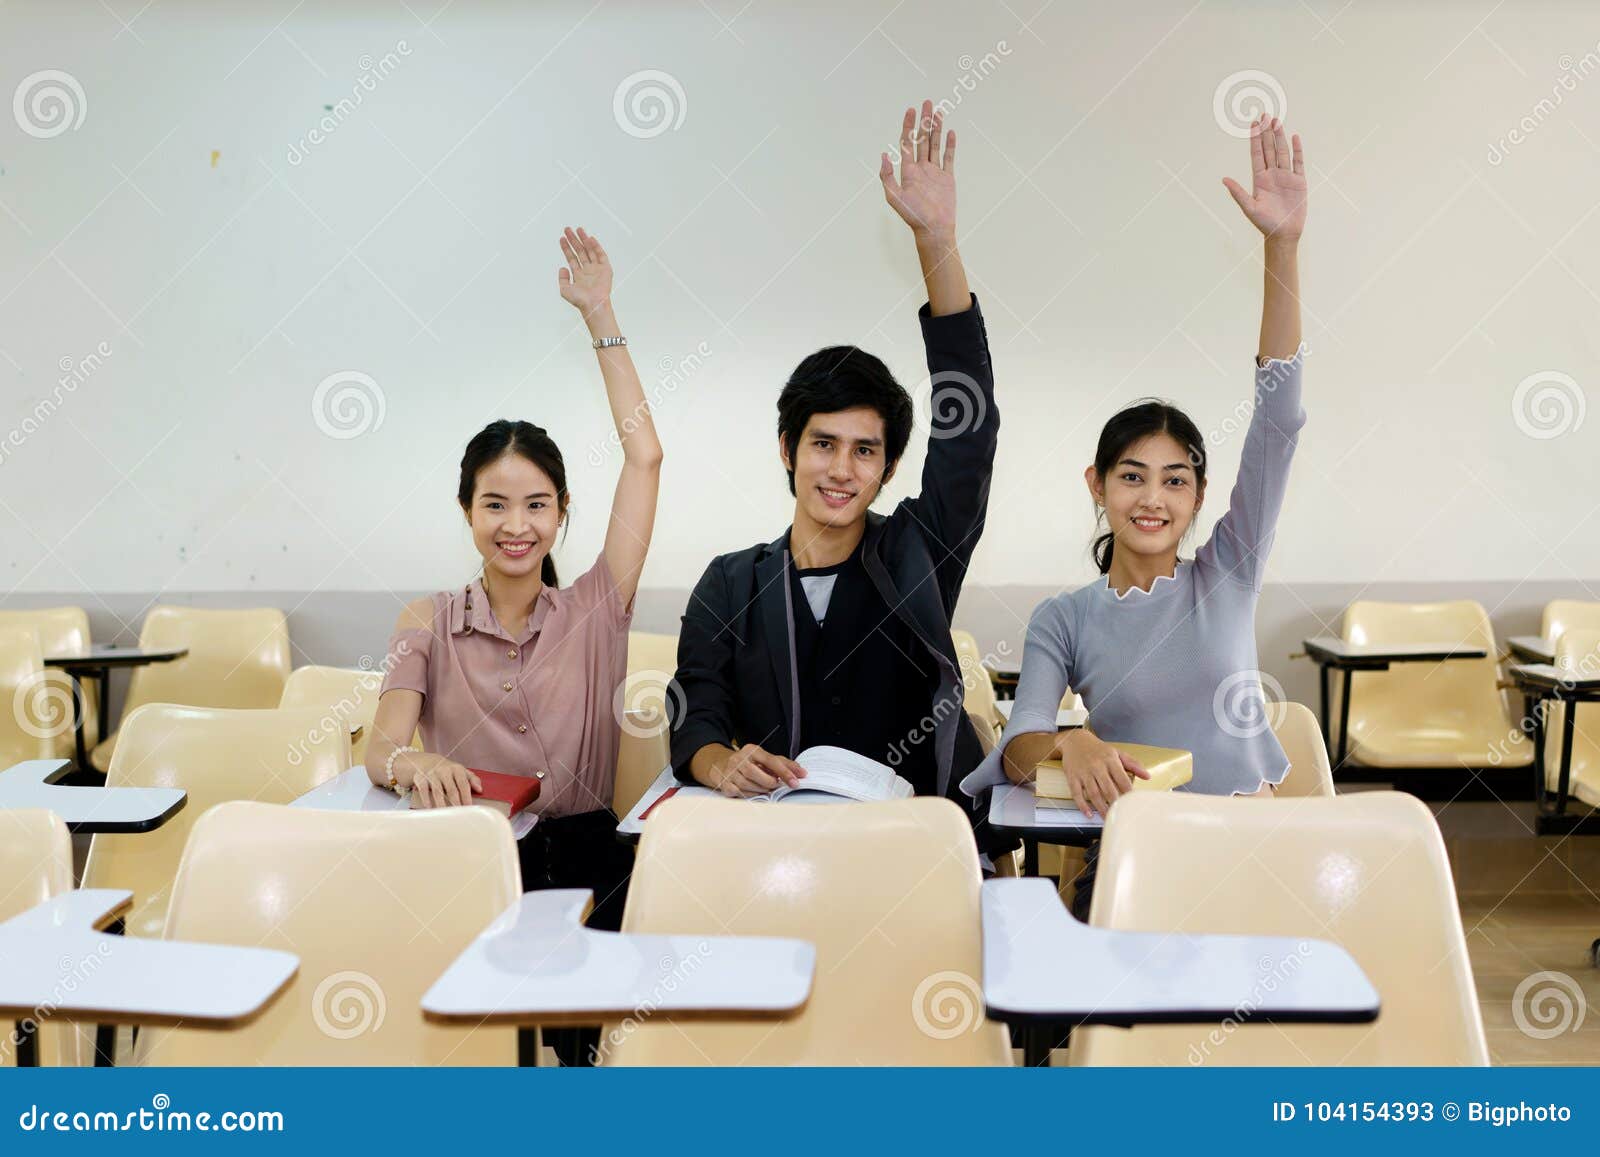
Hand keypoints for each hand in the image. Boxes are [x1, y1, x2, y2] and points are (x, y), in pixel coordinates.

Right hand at [410, 759, 482, 808]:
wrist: (428, 762)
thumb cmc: (449, 771)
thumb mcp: (462, 772)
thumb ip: (473, 780)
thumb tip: (480, 789)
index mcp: (457, 769)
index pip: (463, 784)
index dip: (466, 796)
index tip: (469, 807)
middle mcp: (444, 770)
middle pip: (451, 789)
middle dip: (455, 802)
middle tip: (458, 813)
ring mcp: (432, 774)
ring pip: (437, 791)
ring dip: (441, 803)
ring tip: (445, 814)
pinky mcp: (421, 778)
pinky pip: (423, 790)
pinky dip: (426, 799)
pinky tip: (429, 807)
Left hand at [557, 226, 612, 316]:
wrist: (593, 304)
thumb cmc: (581, 301)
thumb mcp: (565, 290)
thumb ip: (562, 279)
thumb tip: (562, 268)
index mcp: (579, 275)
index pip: (572, 257)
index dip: (566, 248)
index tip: (562, 238)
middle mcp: (588, 270)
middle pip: (580, 251)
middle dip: (573, 240)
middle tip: (568, 229)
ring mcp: (597, 269)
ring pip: (589, 250)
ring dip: (584, 240)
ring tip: (578, 230)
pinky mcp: (605, 269)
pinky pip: (601, 255)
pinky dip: (596, 246)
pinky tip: (590, 239)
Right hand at [709, 743, 806, 797]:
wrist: (722, 765)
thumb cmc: (749, 763)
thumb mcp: (765, 759)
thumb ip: (784, 764)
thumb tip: (802, 773)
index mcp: (752, 750)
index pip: (771, 760)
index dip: (785, 772)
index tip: (796, 782)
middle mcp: (739, 758)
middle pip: (755, 772)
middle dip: (769, 782)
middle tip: (777, 786)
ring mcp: (729, 771)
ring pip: (747, 784)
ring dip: (760, 790)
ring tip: (766, 790)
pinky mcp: (724, 783)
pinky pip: (739, 792)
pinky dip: (750, 795)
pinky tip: (755, 792)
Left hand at [880, 100, 956, 244]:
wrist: (934, 229)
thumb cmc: (914, 216)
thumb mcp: (895, 197)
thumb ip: (887, 177)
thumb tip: (884, 155)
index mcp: (908, 171)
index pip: (907, 143)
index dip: (908, 126)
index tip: (911, 110)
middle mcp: (920, 169)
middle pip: (922, 140)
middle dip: (924, 121)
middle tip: (927, 103)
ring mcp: (934, 173)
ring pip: (935, 145)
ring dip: (936, 129)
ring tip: (939, 112)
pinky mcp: (947, 178)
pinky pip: (948, 158)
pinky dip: (950, 145)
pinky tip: (951, 133)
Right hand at [1058, 731, 1148, 819]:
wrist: (1075, 740)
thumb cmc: (1098, 749)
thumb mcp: (1117, 752)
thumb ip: (1133, 764)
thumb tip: (1147, 776)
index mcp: (1110, 760)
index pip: (1122, 779)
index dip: (1128, 792)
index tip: (1132, 803)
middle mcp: (1097, 766)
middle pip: (1108, 789)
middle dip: (1115, 803)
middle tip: (1120, 814)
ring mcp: (1084, 773)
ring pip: (1093, 793)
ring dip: (1101, 808)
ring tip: (1107, 818)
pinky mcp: (1073, 777)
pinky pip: (1077, 793)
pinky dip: (1082, 805)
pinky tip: (1088, 814)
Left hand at [1221, 116, 1306, 242]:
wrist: (1283, 234)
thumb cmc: (1264, 223)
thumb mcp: (1249, 208)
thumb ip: (1238, 193)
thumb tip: (1224, 179)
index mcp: (1259, 179)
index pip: (1257, 154)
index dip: (1255, 139)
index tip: (1253, 124)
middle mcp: (1272, 174)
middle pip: (1269, 149)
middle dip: (1267, 132)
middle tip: (1265, 115)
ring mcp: (1286, 176)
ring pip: (1283, 152)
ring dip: (1280, 137)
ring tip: (1277, 121)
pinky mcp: (1299, 181)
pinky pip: (1298, 162)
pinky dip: (1297, 150)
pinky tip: (1295, 137)